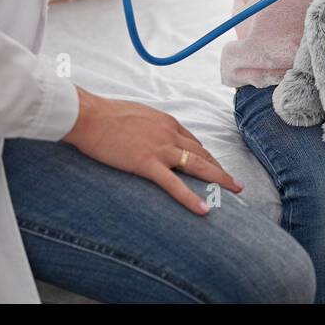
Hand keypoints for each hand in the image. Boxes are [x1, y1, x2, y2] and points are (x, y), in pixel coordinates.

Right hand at [63, 87, 243, 214]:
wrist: (89, 116)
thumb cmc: (105, 115)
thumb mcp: (135, 115)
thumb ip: (147, 126)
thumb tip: (147, 134)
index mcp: (166, 122)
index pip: (192, 141)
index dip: (206, 156)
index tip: (213, 166)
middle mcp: (169, 133)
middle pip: (202, 153)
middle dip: (220, 168)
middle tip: (235, 182)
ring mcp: (160, 148)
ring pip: (197, 165)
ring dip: (219, 178)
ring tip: (235, 190)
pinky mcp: (147, 163)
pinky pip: (173, 184)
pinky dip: (190, 198)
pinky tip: (203, 210)